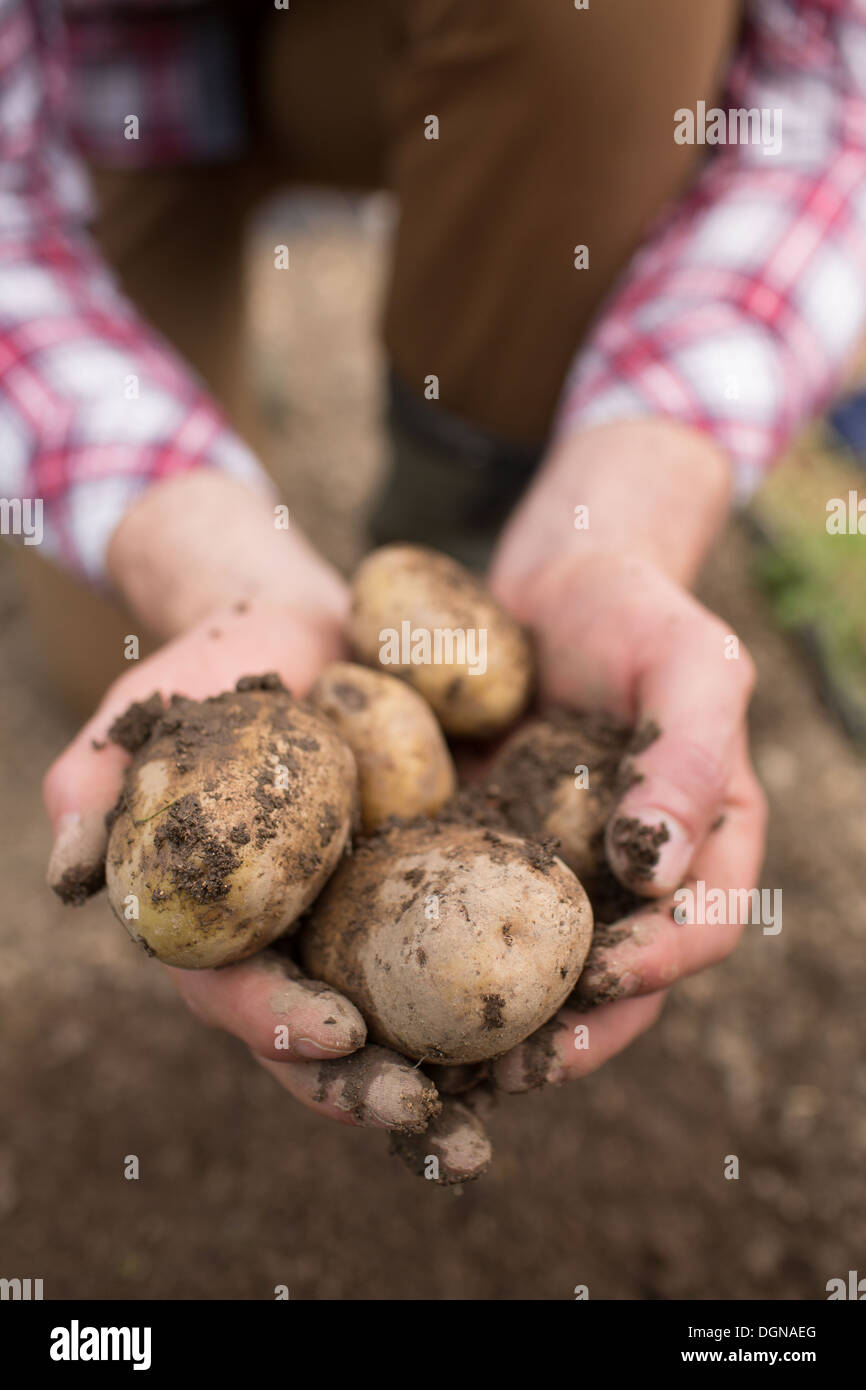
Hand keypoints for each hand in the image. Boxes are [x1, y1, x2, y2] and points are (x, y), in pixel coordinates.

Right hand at [42, 472, 489, 1181]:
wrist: (311, 628)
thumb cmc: (216, 670)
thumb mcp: (148, 714)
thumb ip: (96, 789)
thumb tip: (64, 878)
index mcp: (226, 925)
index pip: (239, 995)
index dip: (277, 1023)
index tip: (333, 1032)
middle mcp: (304, 943)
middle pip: (336, 1039)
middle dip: (380, 1088)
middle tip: (436, 1120)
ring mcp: (376, 924)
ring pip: (418, 1016)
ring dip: (469, 1067)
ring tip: (526, 1090)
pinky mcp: (443, 889)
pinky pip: (483, 945)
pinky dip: (525, 981)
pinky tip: (584, 1003)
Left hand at [485, 421, 766, 1090]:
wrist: (551, 584)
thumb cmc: (635, 612)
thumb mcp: (688, 662)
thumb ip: (691, 754)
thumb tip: (658, 869)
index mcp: (708, 843)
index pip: (704, 928)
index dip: (660, 968)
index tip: (604, 980)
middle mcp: (638, 879)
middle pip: (624, 985)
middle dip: (575, 1034)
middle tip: (512, 1068)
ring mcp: (563, 876)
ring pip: (543, 974)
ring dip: (500, 1029)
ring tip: (439, 1062)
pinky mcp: (493, 862)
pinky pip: (472, 924)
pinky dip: (438, 964)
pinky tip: (386, 987)